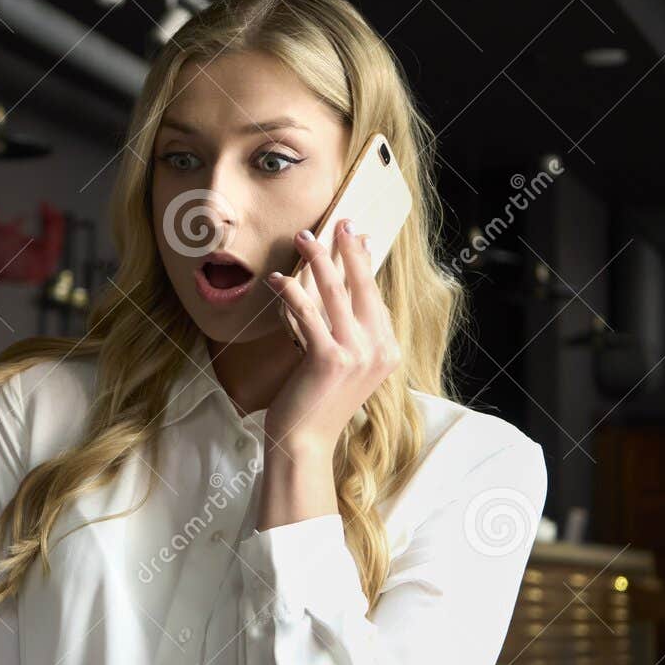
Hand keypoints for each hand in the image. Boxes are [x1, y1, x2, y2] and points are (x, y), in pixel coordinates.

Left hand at [262, 219, 401, 455]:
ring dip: (318, 260)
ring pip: (336, 293)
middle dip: (350, 250)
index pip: (375, 296)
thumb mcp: (342, 365)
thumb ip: (346, 332)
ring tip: (304, 237)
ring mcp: (357, 354)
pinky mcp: (329, 358)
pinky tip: (277, 279)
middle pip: (364, 287)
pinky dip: (290, 292)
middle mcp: (379, 350)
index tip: (356, 238)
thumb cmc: (317, 403)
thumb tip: (334, 293)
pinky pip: (307, 313)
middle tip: (339, 222)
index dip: (365, 264)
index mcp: (387, 350)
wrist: (305, 442)